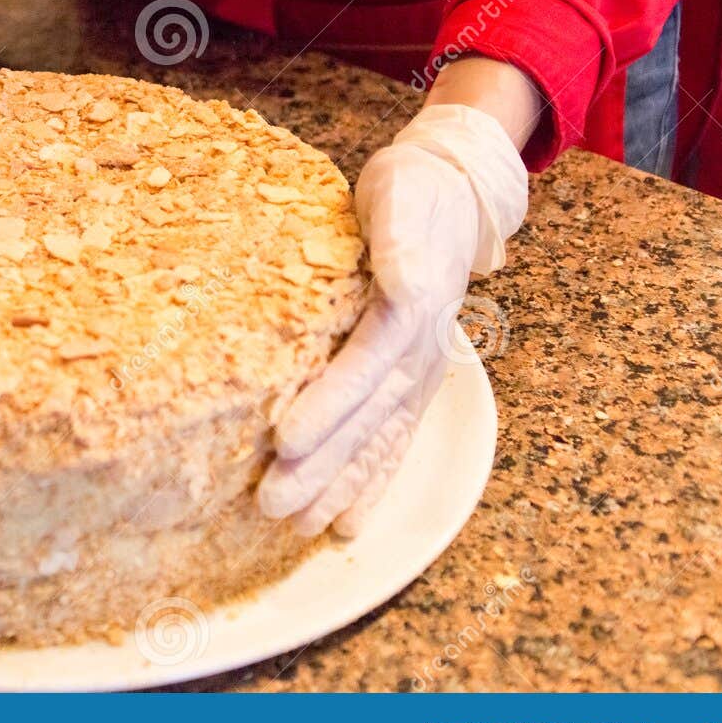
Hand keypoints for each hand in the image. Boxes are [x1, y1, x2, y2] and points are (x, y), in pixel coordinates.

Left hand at [257, 82, 531, 537]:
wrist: (447, 194)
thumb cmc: (412, 194)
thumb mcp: (403, 198)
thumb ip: (401, 242)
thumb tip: (402, 283)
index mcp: (409, 308)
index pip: (364, 364)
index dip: (329, 405)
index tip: (286, 439)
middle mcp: (419, 350)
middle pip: (368, 417)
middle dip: (323, 466)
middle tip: (273, 503)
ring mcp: (419, 371)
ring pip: (380, 439)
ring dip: (342, 486)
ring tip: (301, 529)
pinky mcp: (411, 380)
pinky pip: (394, 440)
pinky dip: (372, 483)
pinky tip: (346, 524)